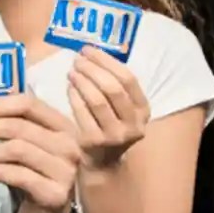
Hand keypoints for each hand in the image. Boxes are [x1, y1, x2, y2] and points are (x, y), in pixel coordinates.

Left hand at [0, 92, 81, 212]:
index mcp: (64, 126)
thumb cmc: (35, 175)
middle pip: (19, 126)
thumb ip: (16, 122)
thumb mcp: (30, 144)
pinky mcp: (54, 194)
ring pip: (17, 149)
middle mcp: (70, 146)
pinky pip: (18, 175)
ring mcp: (65, 171)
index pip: (28, 104)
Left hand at [67, 45, 148, 169]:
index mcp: (143, 111)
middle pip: (112, 88)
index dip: (106, 61)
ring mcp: (115, 135)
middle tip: (77, 60)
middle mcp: (134, 124)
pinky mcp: (94, 142)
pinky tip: (69, 88)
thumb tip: (92, 54)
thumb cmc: (110, 125)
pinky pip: (82, 113)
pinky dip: (74, 97)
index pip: (128, 79)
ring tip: (72, 72)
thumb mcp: (122, 108)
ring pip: (97, 100)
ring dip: (82, 81)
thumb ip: (114, 84)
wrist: (103, 162)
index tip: (88, 50)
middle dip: (92, 70)